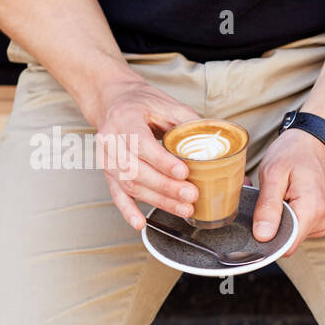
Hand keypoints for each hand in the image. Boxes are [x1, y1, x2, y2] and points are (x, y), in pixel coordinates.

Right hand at [92, 78, 200, 228]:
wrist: (113, 101)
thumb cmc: (142, 103)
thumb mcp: (166, 103)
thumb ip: (189, 121)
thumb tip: (216, 141)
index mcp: (126, 118)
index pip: (141, 143)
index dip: (162, 161)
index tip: (183, 172)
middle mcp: (111, 140)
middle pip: (136, 169)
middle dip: (166, 186)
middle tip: (191, 195)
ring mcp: (107, 159)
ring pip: (130, 184)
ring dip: (158, 200)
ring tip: (184, 209)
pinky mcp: (108, 172)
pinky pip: (116, 194)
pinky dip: (128, 211)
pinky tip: (140, 223)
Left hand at [252, 128, 324, 254]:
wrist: (316, 140)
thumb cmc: (295, 151)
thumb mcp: (273, 173)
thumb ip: (268, 207)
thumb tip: (263, 236)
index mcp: (312, 210)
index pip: (286, 246)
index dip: (266, 240)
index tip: (253, 223)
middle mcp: (322, 220)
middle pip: (287, 242)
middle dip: (268, 225)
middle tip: (261, 198)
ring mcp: (322, 221)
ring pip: (290, 235)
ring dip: (275, 219)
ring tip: (272, 194)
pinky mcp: (319, 218)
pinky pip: (297, 226)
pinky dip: (284, 215)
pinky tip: (281, 197)